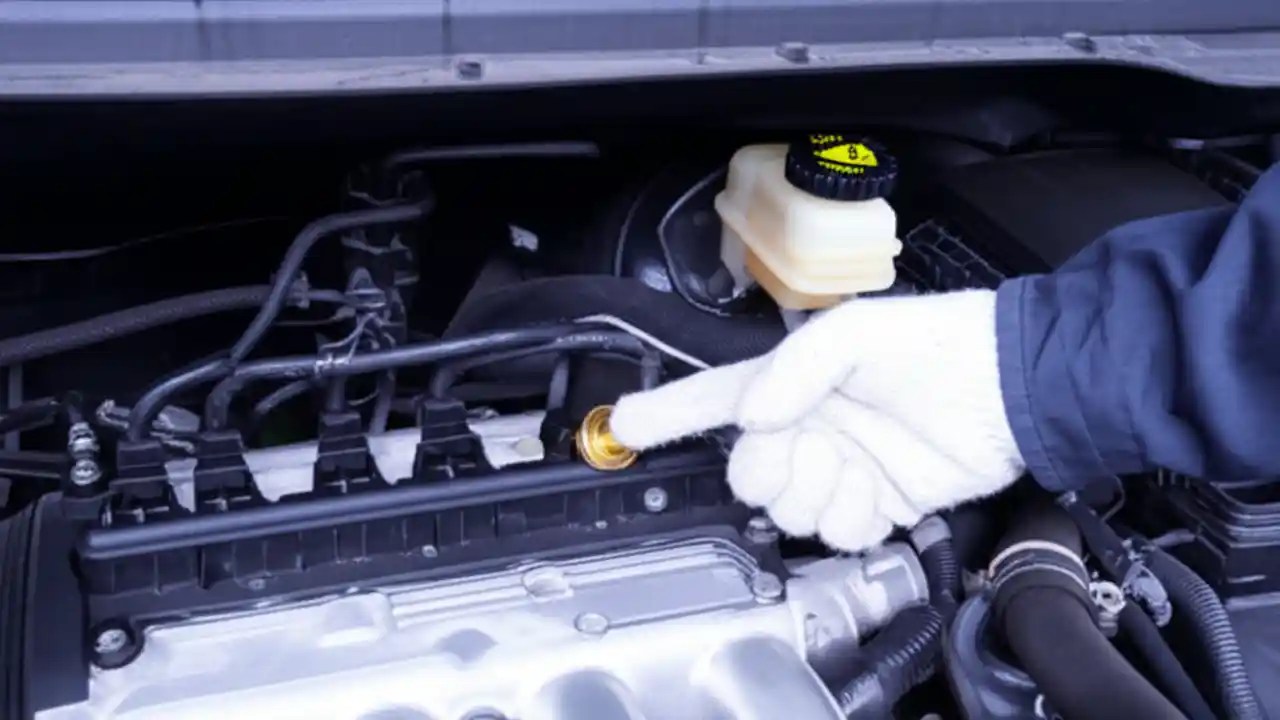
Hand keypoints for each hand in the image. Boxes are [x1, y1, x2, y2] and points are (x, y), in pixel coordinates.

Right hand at [610, 290, 1025, 551]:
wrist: (1011, 391)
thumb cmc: (940, 342)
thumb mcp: (858, 331)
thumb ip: (796, 368)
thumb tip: (754, 416)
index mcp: (792, 384)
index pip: (714, 400)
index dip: (666, 413)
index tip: (625, 424)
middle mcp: (808, 429)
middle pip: (746, 473)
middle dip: (766, 467)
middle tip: (800, 444)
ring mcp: (839, 472)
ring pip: (788, 511)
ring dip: (815, 492)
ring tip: (853, 463)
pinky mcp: (875, 508)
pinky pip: (836, 534)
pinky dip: (852, 518)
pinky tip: (877, 490)